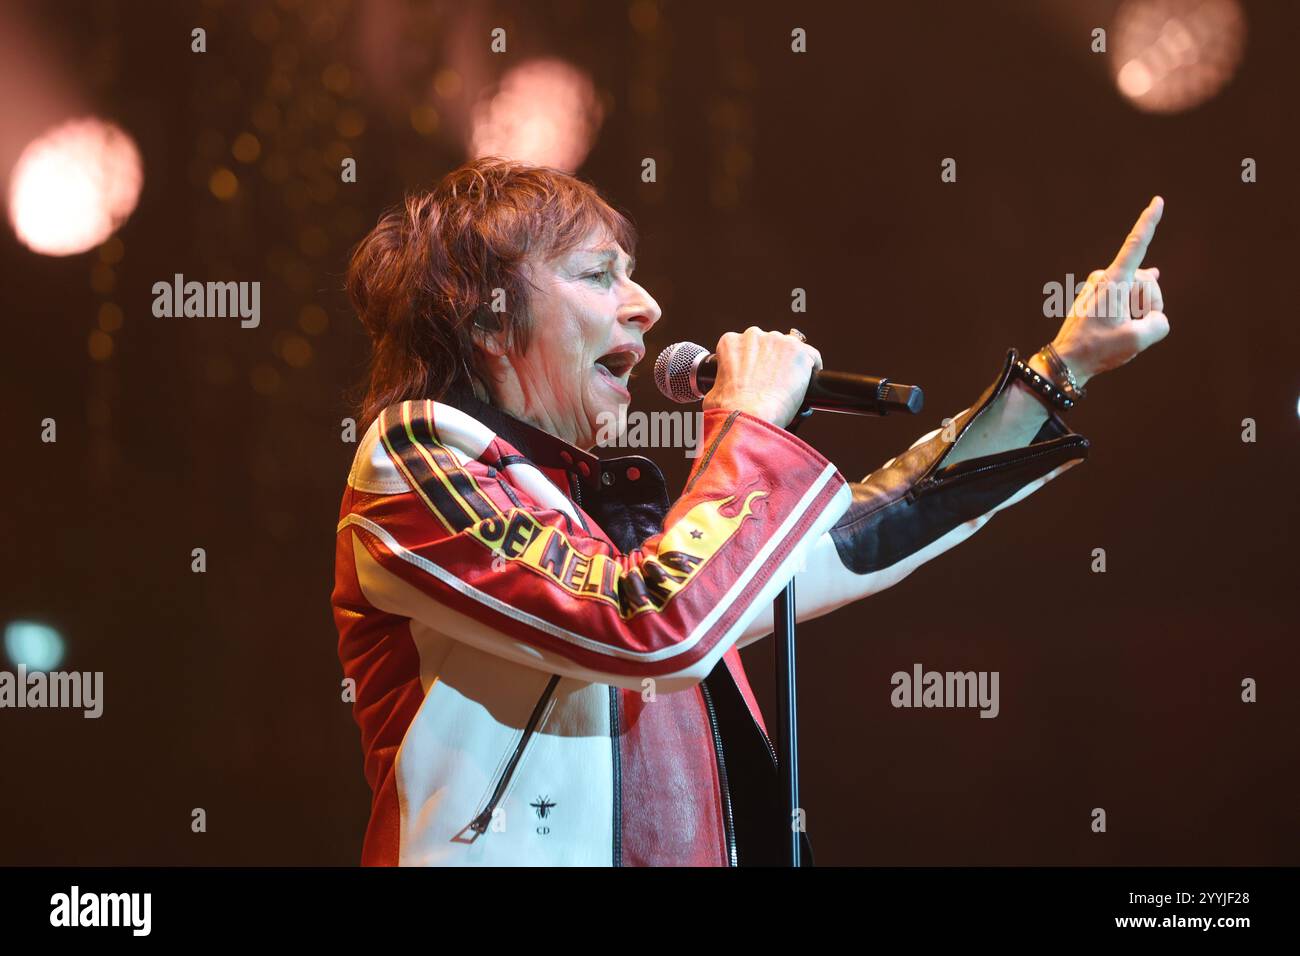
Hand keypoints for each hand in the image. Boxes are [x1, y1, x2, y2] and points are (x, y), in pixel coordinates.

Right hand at [702, 327, 822, 428]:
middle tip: (773, 383)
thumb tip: (721, 396)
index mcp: (730, 343)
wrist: (750, 416)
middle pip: (769, 345)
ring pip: (790, 349)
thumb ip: (719, 388)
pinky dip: (811, 369)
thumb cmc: (731, 409)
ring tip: (788, 387)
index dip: (753, 363)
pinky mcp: (799, 351)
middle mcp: (754, 336)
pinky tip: (806, 384)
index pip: (746, 346)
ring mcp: (778, 341)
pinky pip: (811, 356)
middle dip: (772, 362)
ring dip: (790, 365)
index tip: (758, 376)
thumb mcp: (713, 396)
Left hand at [1048, 196, 1169, 386]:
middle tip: (1134, 327)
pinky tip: (1150, 283)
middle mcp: (1105, 277)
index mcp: (1113, 281)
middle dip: (1151, 304)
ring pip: (1139, 292)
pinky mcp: (1100, 295)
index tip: (1158, 201)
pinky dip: (1136, 305)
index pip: (1136, 245)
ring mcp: (1101, 285)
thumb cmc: (1098, 349)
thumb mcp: (1137, 340)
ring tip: (1122, 329)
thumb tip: (1155, 316)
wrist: (1067, 362)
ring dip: (1141, 310)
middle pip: (1147, 281)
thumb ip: (1158, 323)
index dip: (1149, 223)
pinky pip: (1129, 296)